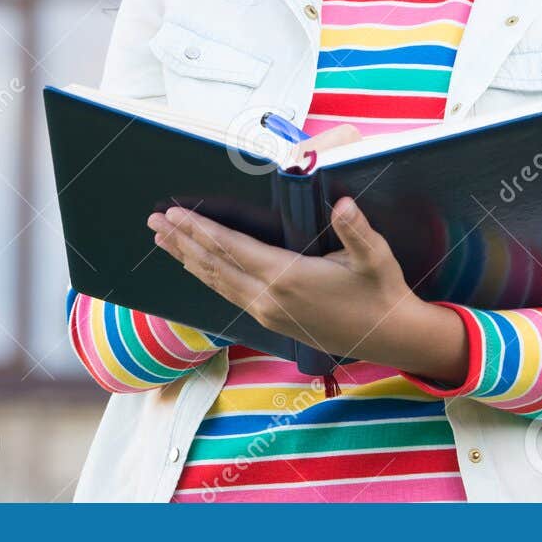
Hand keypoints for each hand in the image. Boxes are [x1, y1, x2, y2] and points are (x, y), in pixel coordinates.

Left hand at [149, 193, 418, 362]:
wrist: (387, 336)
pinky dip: (207, 276)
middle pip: (214, 266)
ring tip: (163, 240)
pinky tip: (198, 266)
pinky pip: (228, 294)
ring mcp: (267, 313)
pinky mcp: (270, 321)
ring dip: (188, 259)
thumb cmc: (380, 291)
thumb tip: (342, 205)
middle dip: (182, 241)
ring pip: (217, 282)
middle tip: (154, 221)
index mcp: (288, 278)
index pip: (232, 249)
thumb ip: (356, 229)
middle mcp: (269, 298)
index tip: (175, 214)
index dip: (201, 230)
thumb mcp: (375, 256)